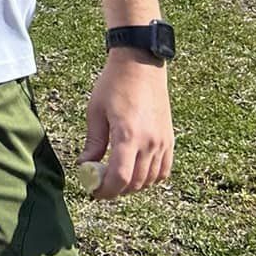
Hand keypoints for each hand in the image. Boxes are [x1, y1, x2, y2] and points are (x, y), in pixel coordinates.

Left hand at [81, 52, 173, 199]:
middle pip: (135, 183)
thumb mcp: (95, 112)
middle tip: (101, 185)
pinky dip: (151, 178)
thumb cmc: (114, 84)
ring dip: (133, 185)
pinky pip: (164, 170)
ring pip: (150, 180)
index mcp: (128, 135)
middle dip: (117, 190)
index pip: (120, 178)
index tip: (94, 190)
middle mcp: (149, 142)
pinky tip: (137, 172)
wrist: (140, 64)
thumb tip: (85, 165)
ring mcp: (162, 141)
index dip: (106, 190)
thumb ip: (93, 143)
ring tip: (117, 178)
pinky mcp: (169, 138)